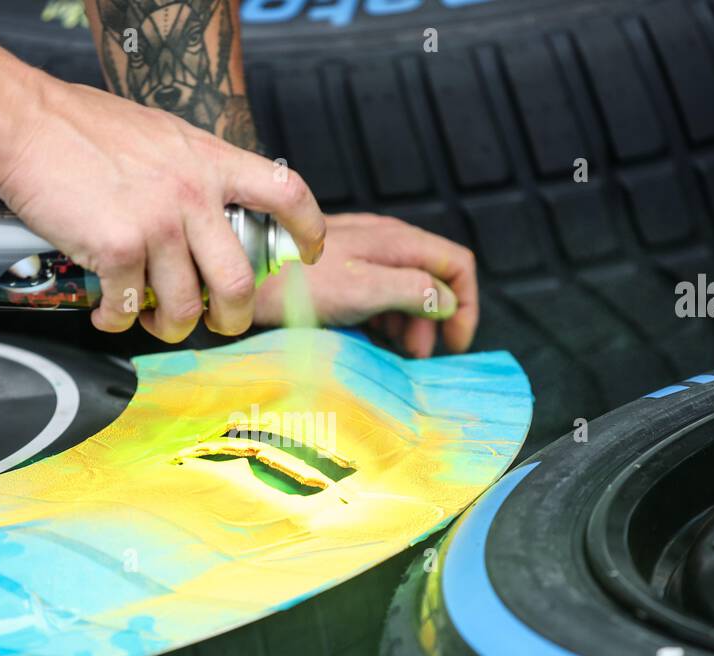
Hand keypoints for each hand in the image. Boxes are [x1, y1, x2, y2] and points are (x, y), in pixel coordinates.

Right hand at [0, 80, 324, 342]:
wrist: (25, 121)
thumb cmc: (82, 127)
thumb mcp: (162, 137)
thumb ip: (193, 174)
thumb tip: (210, 216)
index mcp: (211, 162)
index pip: (287, 194)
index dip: (309, 230)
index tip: (312, 255)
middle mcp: (194, 195)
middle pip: (239, 282)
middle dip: (231, 318)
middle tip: (215, 322)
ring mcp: (158, 224)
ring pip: (186, 307)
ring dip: (169, 327)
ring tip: (150, 319)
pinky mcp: (118, 248)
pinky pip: (129, 309)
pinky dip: (116, 322)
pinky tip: (106, 314)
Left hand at [253, 213, 478, 356]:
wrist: (246, 274)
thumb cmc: (301, 284)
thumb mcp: (365, 289)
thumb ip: (413, 291)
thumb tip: (447, 301)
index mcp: (399, 241)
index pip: (458, 264)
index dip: (467, 304)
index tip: (456, 343)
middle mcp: (386, 242)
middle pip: (434, 279)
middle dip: (436, 319)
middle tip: (418, 356)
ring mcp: (364, 254)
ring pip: (406, 289)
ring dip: (410, 322)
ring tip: (395, 351)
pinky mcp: (343, 271)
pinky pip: (379, 294)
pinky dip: (385, 318)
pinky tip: (370, 338)